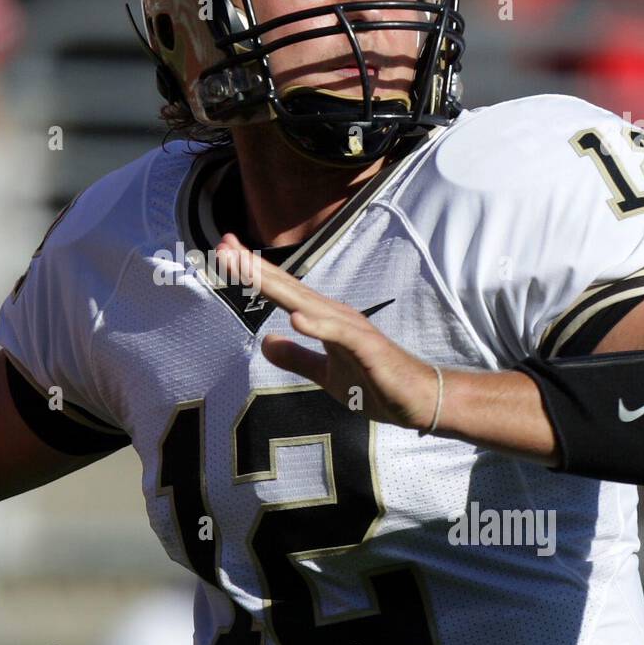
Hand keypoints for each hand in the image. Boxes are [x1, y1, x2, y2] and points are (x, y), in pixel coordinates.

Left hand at [215, 233, 440, 431]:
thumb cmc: (377, 383)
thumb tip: (266, 342)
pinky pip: (341, 335)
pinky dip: (319, 325)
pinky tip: (296, 319)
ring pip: (308, 303)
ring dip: (278, 286)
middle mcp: (335, 316)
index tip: (225, 251)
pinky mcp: (369, 349)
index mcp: (324, 320)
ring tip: (247, 270)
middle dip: (255, 267)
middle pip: (288, 288)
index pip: (282, 291)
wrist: (420, 399)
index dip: (253, 272)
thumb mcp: (326, 374)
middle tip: (223, 245)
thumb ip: (298, 358)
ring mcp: (352, 329)